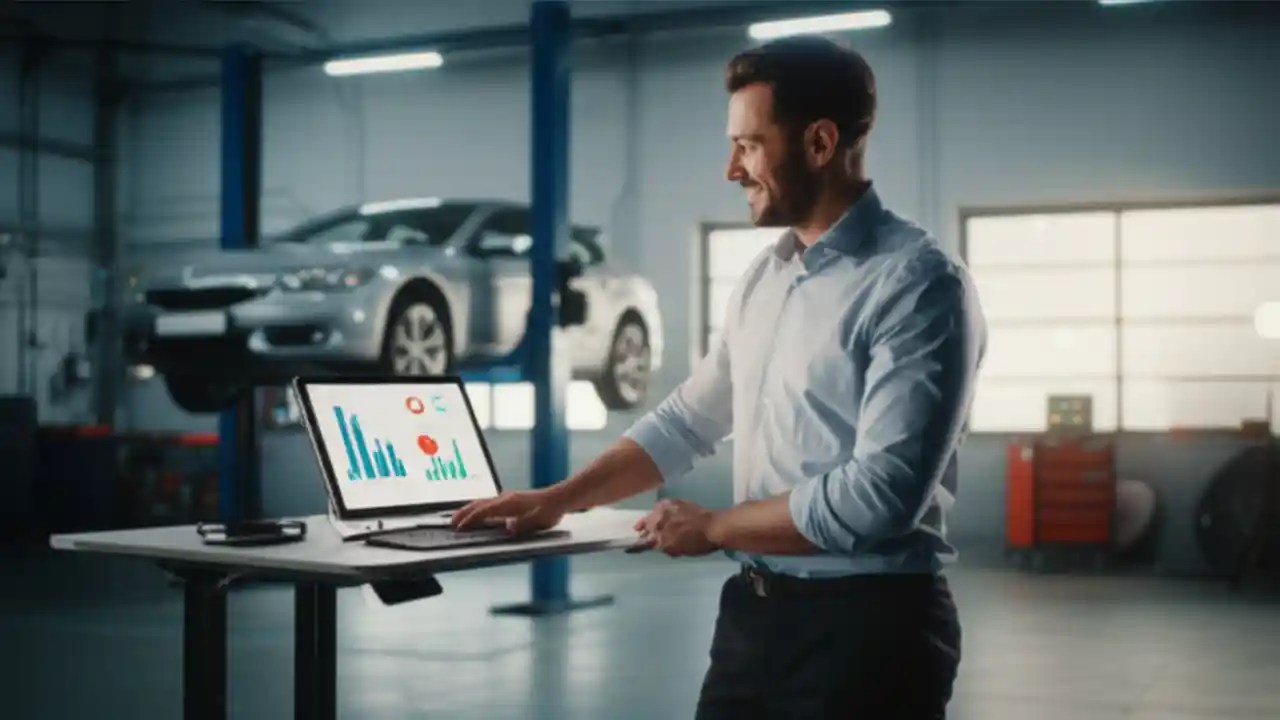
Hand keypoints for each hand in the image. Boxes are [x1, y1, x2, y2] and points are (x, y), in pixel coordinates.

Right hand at [451, 489, 567, 534]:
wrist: (560, 498)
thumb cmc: (550, 511)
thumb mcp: (538, 521)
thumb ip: (523, 524)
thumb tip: (508, 527)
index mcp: (510, 503)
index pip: (485, 511)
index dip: (471, 519)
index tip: (459, 527)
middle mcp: (506, 498)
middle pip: (480, 504)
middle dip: (464, 513)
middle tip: (451, 522)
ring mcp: (508, 498)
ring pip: (483, 502)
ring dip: (470, 509)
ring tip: (458, 517)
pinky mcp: (511, 500)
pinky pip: (489, 503)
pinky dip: (479, 508)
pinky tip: (478, 513)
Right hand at [634, 499, 719, 556]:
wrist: (713, 527)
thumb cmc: (699, 544)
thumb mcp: (680, 551)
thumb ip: (666, 548)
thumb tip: (658, 545)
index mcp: (660, 540)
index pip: (643, 543)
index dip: (638, 545)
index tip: (632, 547)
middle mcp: (659, 525)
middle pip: (645, 527)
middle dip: (643, 531)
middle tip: (640, 532)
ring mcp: (664, 512)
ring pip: (650, 516)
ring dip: (648, 520)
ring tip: (645, 521)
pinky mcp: (671, 502)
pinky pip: (659, 506)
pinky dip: (657, 510)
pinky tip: (657, 512)